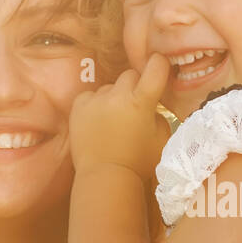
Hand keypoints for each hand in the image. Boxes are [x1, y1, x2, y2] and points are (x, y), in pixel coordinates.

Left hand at [68, 53, 171, 183]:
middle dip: (135, 87)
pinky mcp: (78, 106)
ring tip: (114, 121)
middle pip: (130, 75)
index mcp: (142, 102)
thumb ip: (159, 115)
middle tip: (135, 107)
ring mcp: (95, 100)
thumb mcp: (163, 139)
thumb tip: (152, 104)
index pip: (156, 66)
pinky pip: (91, 96)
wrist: (105, 178)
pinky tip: (99, 122)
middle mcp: (117, 96)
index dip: (160, 65)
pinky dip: (96, 105)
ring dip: (114, 98)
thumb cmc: (139, 162)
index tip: (159, 70)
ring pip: (110, 87)